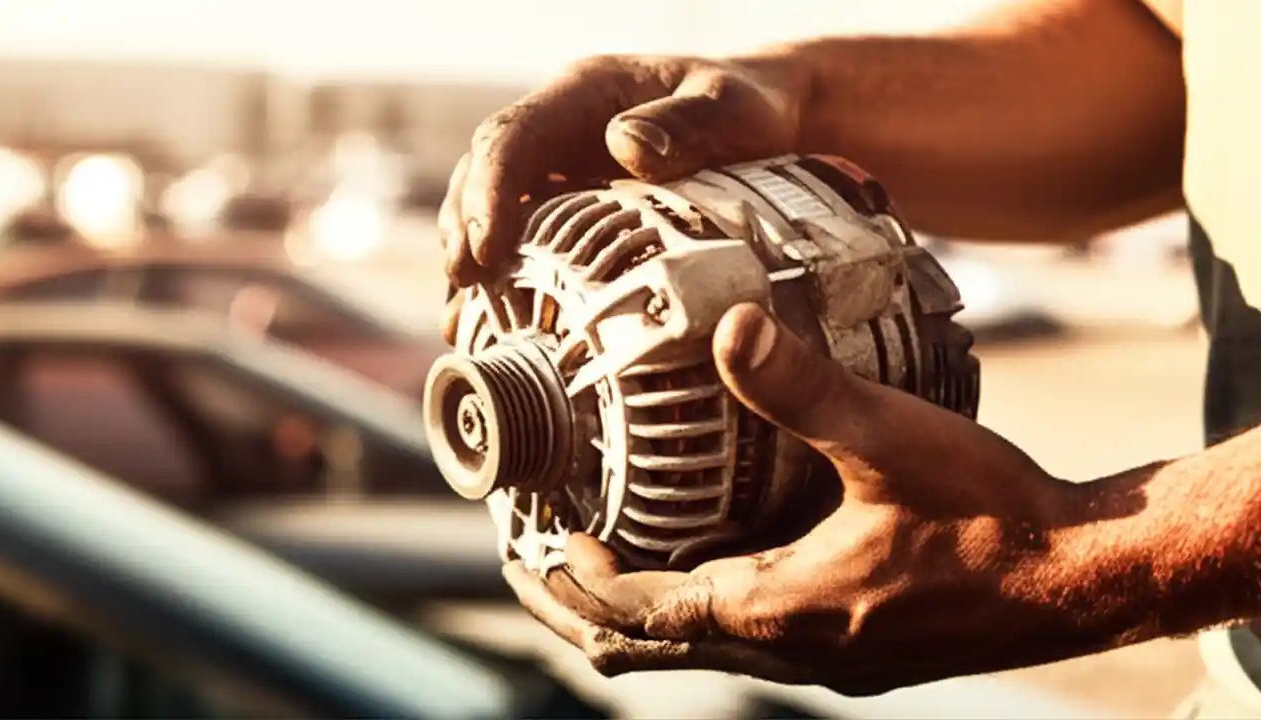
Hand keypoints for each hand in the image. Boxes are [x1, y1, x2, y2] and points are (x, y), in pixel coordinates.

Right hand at [438, 53, 809, 342]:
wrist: (768, 123)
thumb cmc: (749, 108)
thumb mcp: (731, 107)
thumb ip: (687, 122)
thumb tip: (626, 148)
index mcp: (584, 95)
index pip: (513, 136)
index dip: (489, 191)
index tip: (487, 248)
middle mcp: (559, 133)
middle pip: (483, 175)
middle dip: (466, 230)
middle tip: (465, 286)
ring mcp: (561, 173)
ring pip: (495, 212)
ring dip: (476, 262)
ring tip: (467, 317)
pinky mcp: (571, 212)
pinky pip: (526, 242)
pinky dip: (508, 282)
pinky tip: (500, 325)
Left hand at [504, 303, 1118, 694]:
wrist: (1084, 575)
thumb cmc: (993, 514)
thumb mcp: (891, 439)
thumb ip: (802, 386)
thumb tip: (724, 326)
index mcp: (781, 611)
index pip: (643, 615)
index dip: (582, 584)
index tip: (540, 545)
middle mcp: (790, 651)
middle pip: (654, 650)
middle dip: (588, 612)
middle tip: (538, 569)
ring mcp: (823, 657)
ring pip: (699, 650)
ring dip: (642, 612)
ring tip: (602, 565)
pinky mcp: (854, 646)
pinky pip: (747, 639)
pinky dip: (699, 608)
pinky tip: (712, 560)